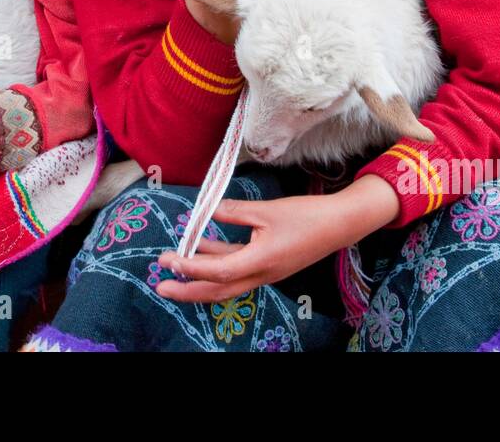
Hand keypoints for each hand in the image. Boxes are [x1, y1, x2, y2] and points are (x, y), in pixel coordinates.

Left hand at [155, 175, 398, 302]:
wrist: (339, 225)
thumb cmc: (306, 216)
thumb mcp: (267, 210)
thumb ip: (234, 212)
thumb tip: (207, 211)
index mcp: (260, 261)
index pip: (217, 271)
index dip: (190, 267)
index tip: (167, 260)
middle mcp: (261, 274)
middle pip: (217, 290)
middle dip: (187, 290)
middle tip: (160, 286)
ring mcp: (265, 272)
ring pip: (226, 282)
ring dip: (200, 277)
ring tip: (175, 266)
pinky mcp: (269, 265)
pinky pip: (237, 270)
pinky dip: (218, 261)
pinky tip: (204, 246)